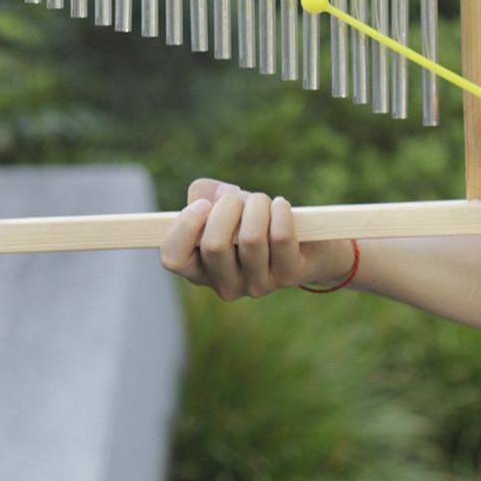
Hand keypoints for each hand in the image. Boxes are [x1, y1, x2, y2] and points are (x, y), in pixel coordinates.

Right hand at [159, 178, 354, 300]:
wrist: (308, 243)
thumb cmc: (255, 221)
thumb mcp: (225, 206)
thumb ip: (204, 195)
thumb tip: (208, 197)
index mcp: (199, 269)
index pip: (173, 258)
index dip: (184, 227)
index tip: (203, 205)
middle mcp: (225, 285)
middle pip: (214, 245)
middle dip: (227, 207)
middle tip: (238, 198)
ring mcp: (257, 285)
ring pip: (250, 239)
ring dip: (257, 205)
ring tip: (263, 201)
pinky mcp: (287, 276)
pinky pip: (279, 237)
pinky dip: (279, 212)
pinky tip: (280, 205)